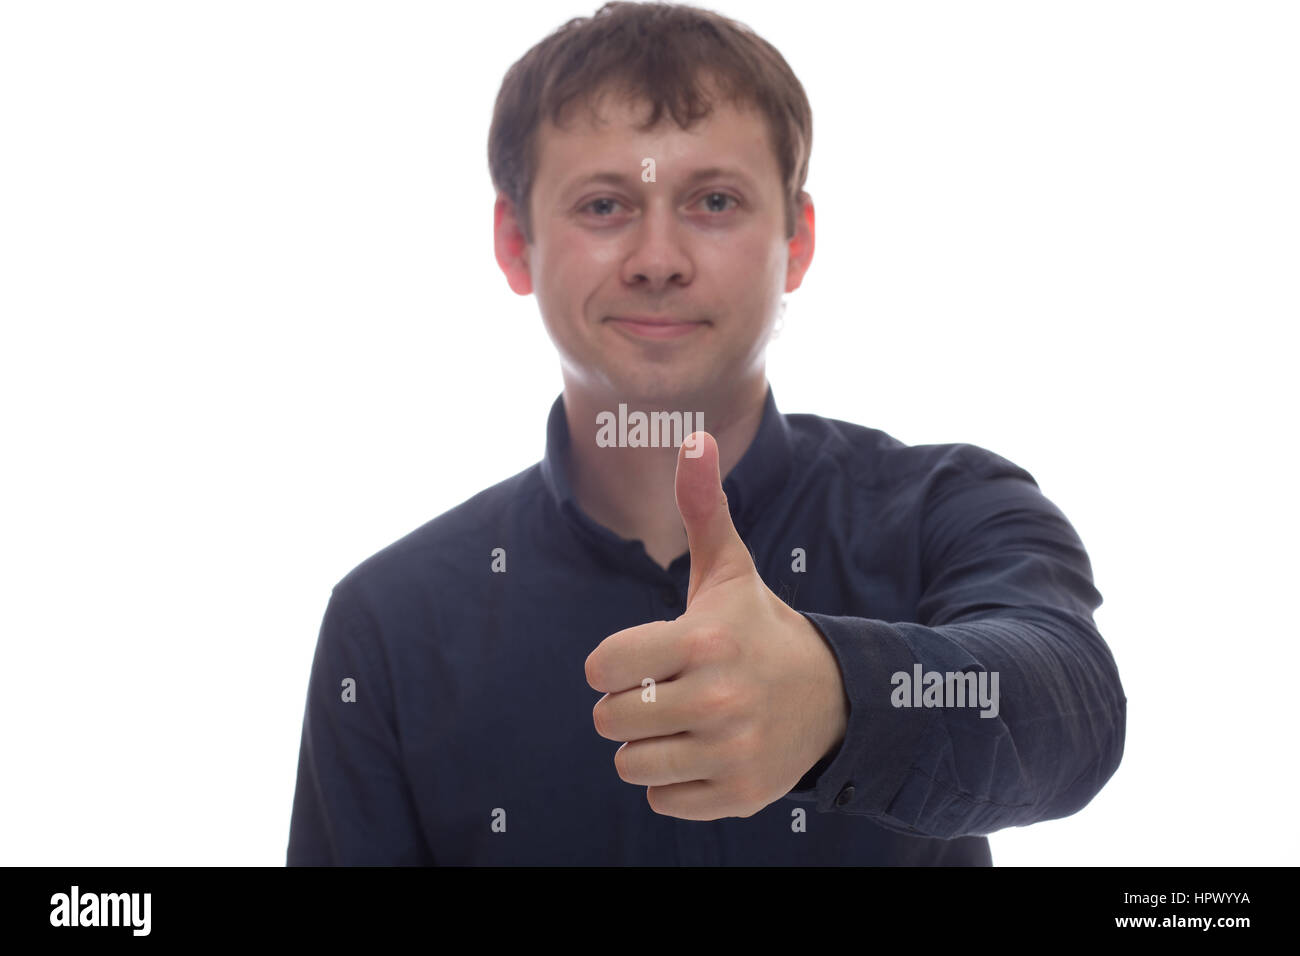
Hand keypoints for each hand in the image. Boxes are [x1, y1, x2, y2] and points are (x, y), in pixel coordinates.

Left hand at [585, 431, 849, 819]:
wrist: (834, 696)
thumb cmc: (759, 627)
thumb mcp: (729, 569)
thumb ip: (702, 507)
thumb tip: (693, 436)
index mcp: (705, 640)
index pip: (603, 667)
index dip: (612, 662)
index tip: (641, 656)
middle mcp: (720, 699)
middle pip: (610, 719)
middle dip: (628, 704)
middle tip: (665, 689)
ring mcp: (731, 751)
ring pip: (631, 764)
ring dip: (647, 744)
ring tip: (683, 721)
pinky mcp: (739, 794)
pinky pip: (661, 798)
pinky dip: (672, 781)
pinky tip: (703, 751)